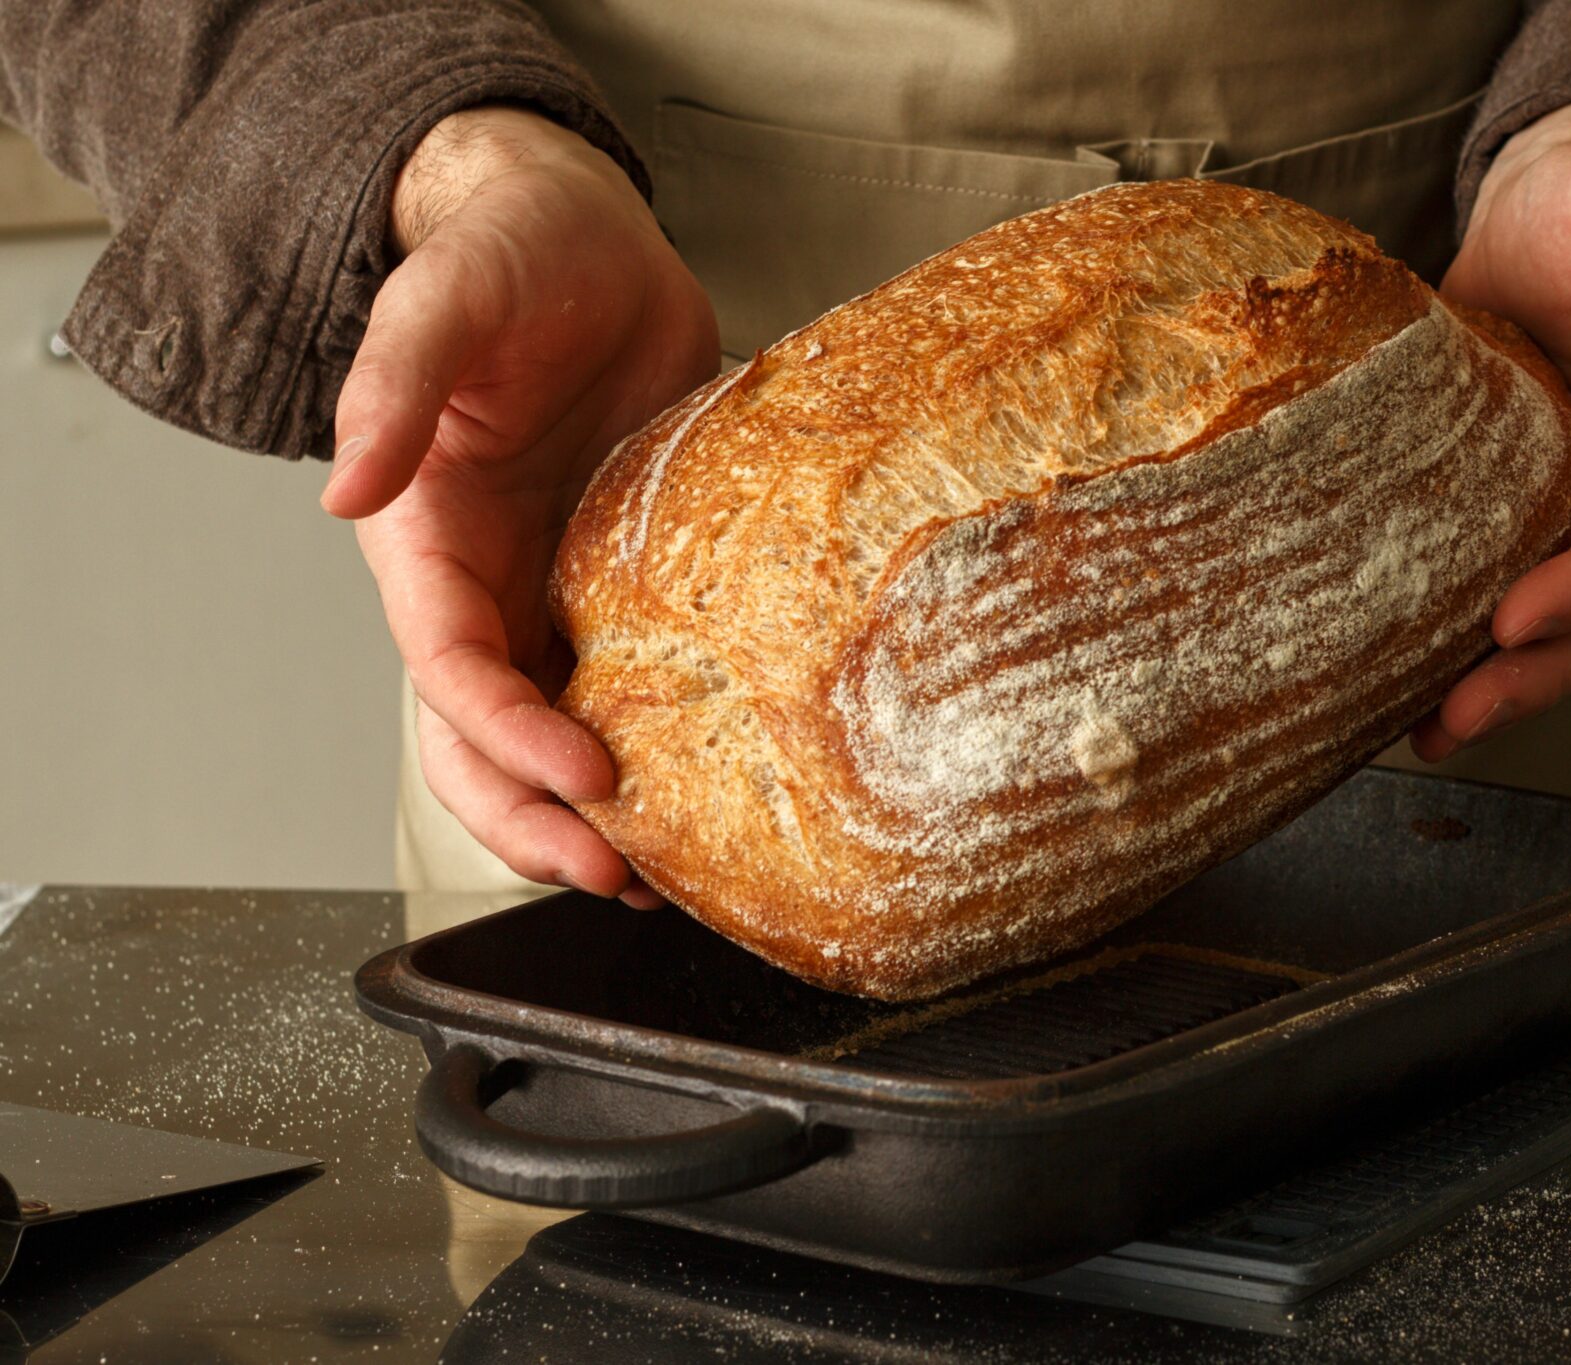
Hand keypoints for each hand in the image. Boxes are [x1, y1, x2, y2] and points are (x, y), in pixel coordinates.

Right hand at [324, 106, 719, 901]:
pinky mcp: (621, 583)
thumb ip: (394, 387)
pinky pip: (625, 684)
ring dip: (586, 813)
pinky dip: (653, 747)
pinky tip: (706, 791)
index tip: (586, 778)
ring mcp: (551, 591)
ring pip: (546, 735)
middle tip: (616, 875)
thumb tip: (345, 491)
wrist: (587, 241)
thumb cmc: (508, 258)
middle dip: (533, 819)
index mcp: (428, 538)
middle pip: (482, 741)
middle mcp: (484, 584)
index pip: (452, 669)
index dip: (508, 737)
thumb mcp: (446, 302)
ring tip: (658, 873)